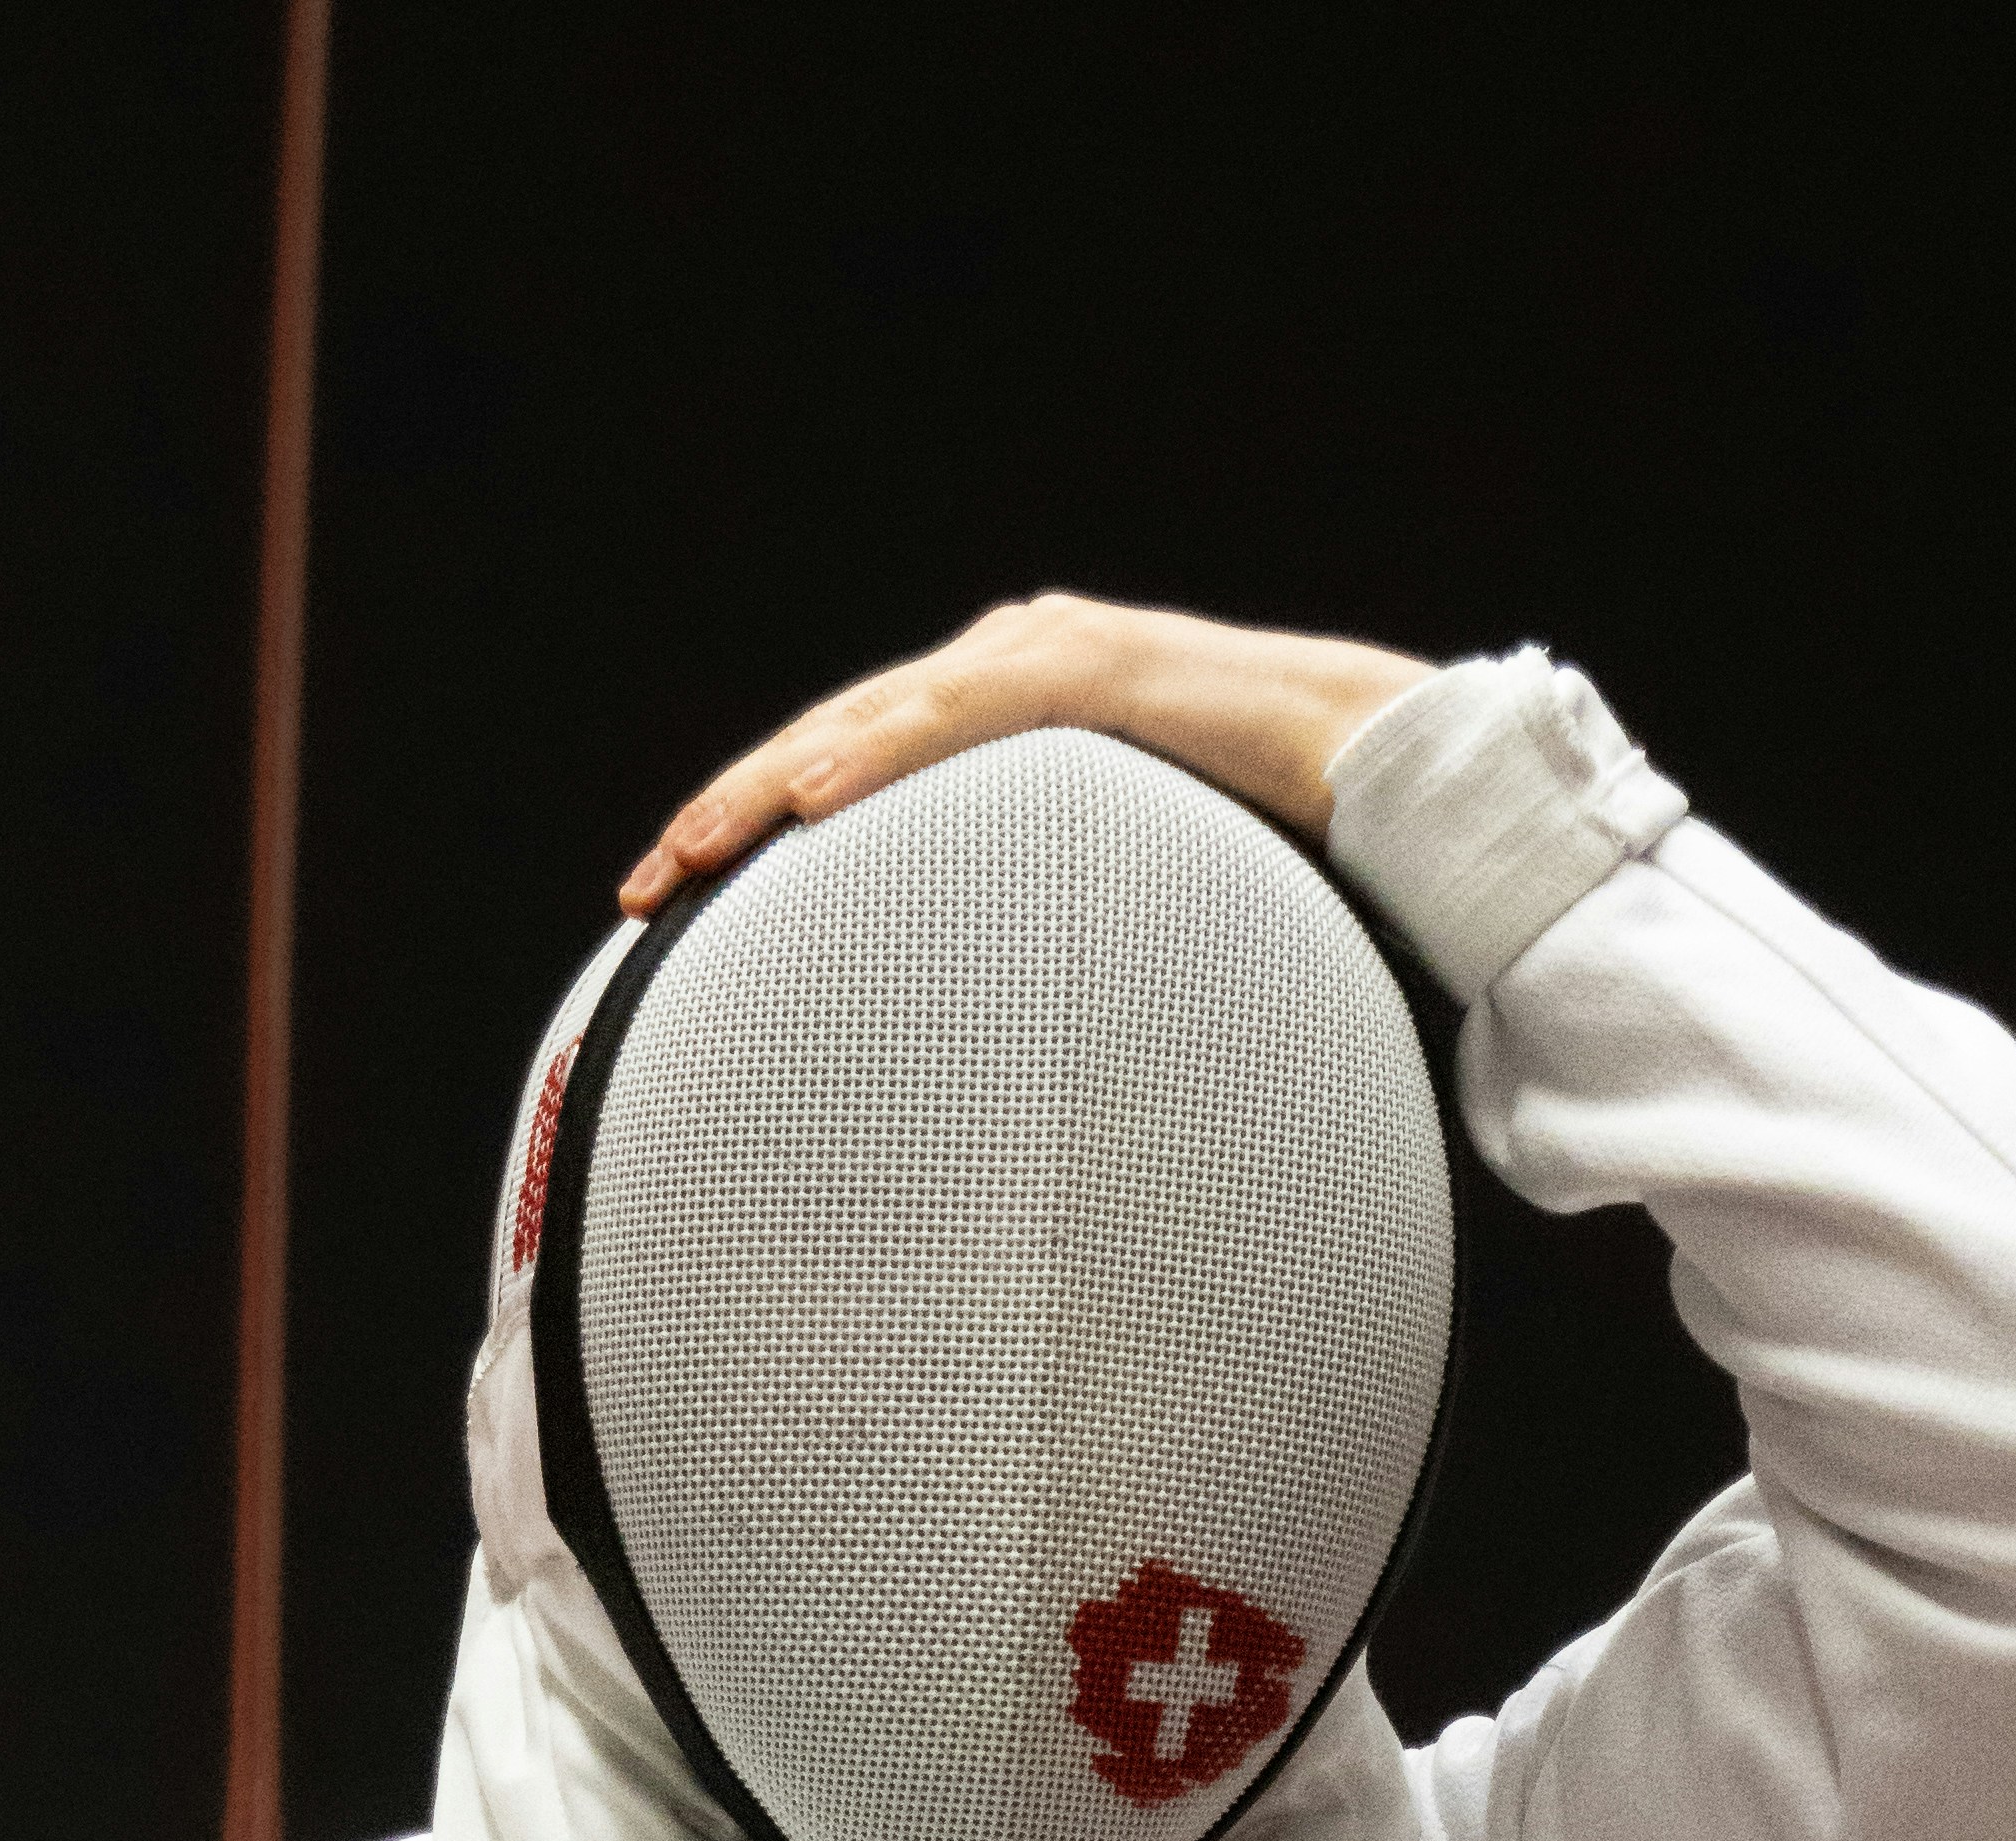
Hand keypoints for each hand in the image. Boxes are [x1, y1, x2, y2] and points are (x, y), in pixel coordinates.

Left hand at [622, 597, 1434, 915]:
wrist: (1371, 763)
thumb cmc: (1265, 840)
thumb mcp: (1125, 874)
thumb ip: (1051, 904)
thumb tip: (997, 1013)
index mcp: (1006, 704)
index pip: (852, 764)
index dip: (759, 827)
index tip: (684, 901)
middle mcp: (1007, 657)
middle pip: (831, 737)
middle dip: (727, 813)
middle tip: (644, 887)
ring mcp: (1041, 651)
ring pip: (867, 721)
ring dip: (767, 788)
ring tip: (692, 852)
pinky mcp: (1084, 670)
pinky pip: (953, 720)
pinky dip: (872, 761)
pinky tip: (806, 806)